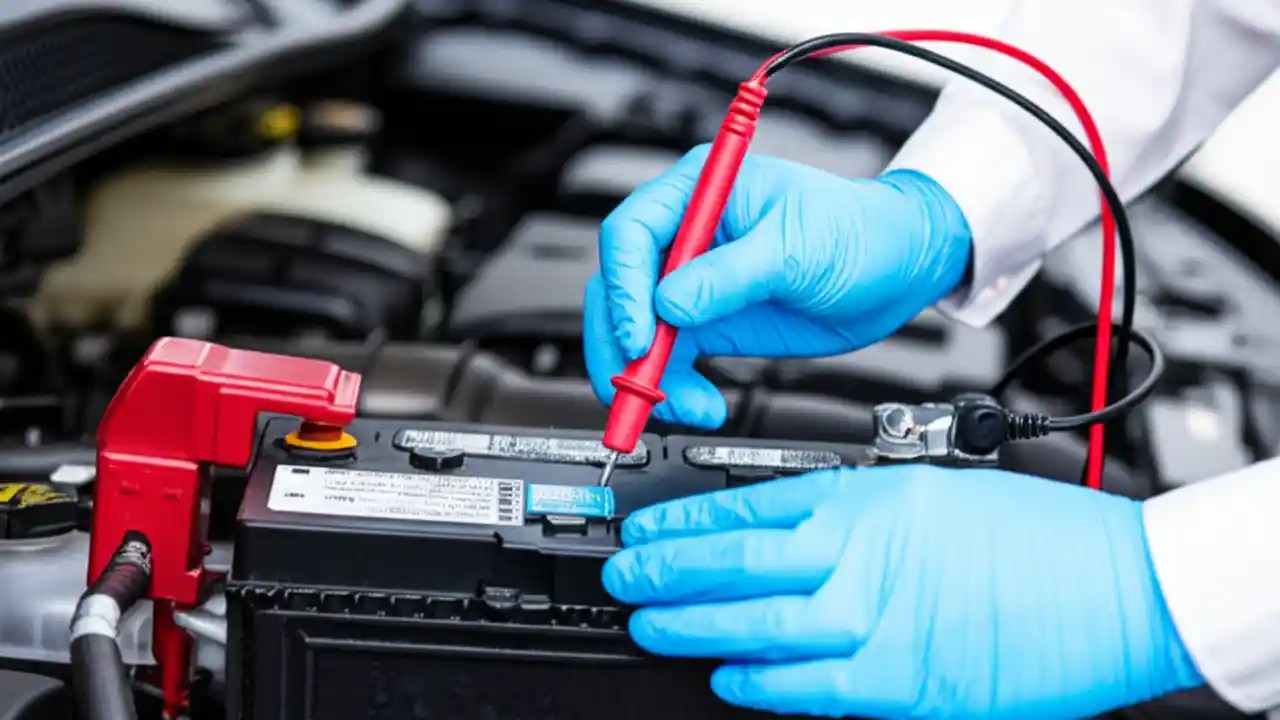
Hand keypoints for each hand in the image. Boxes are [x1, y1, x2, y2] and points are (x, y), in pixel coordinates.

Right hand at [584, 145, 971, 428]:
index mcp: (699, 191)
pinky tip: (698, 404)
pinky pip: (667, 359)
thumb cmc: (858, 232)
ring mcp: (692, 280)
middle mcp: (686, 234)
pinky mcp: (707, 321)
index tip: (642, 335)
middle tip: (639, 388)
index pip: (631, 235)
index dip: (626, 288)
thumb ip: (729, 277)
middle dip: (620, 343)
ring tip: (680, 406)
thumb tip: (671, 304)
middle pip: (618, 288)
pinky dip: (673, 388)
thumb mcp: (795, 249)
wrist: (897, 267)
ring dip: (646, 377)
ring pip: (635, 331)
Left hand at [603, 467, 1203, 718]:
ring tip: (647, 622)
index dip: (683, 519)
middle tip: (624, 573)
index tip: (645, 525)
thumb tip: (792, 528)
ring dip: (691, 624)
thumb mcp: (934, 491)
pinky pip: (809, 686)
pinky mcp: (902, 683)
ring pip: (756, 624)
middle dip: (666, 569)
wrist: (1119, 587)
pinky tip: (723, 676)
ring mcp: (877, 623)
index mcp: (866, 501)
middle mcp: (860, 557)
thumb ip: (857, 510)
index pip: (746, 507)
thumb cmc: (1037, 535)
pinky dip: (758, 682)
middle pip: (735, 564)